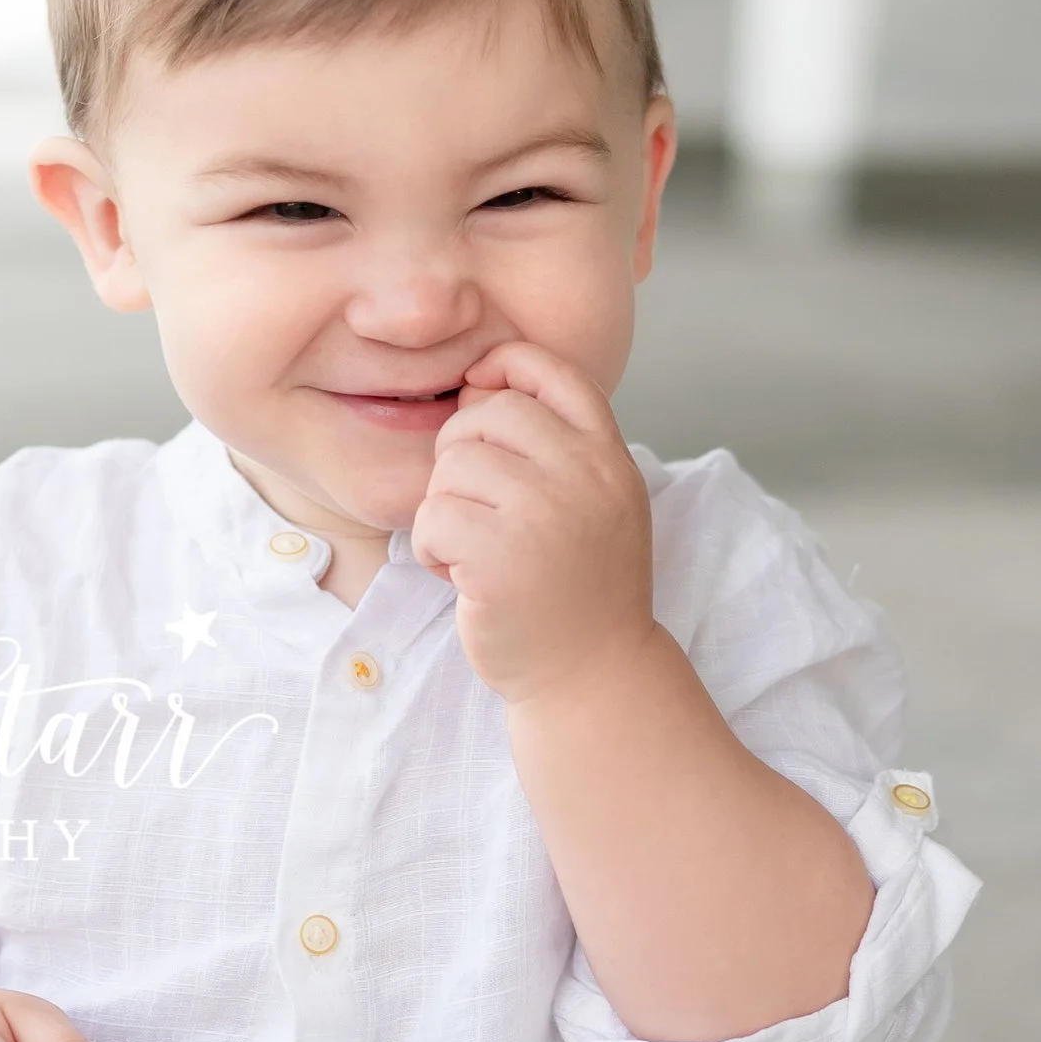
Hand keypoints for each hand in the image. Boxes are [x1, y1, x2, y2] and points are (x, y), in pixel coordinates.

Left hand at [411, 341, 656, 702]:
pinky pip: (432, 517)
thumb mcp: (595, 503)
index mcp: (609, 458)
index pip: (555, 372)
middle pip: (489, 414)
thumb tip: (478, 385)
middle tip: (471, 504)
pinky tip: (461, 577)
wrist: (592, 675)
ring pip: (452, 466)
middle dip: (460, 452)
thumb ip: (554, 445)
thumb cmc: (579, 587)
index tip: (478, 391)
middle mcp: (585, 477)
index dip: (506, 366)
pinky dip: (431, 548)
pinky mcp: (500, 557)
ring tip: (474, 549)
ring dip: (445, 509)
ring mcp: (545, 515)